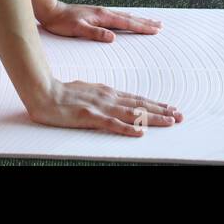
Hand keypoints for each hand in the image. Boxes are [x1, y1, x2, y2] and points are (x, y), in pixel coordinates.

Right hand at [26, 79, 182, 135]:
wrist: (43, 91)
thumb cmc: (61, 93)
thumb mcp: (86, 91)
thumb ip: (101, 96)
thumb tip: (114, 99)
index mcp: (107, 92)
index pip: (136, 99)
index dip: (155, 104)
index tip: (171, 108)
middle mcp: (108, 97)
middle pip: (139, 105)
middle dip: (161, 110)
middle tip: (180, 116)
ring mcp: (100, 106)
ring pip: (132, 113)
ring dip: (152, 118)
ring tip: (170, 122)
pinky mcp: (89, 116)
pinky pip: (112, 124)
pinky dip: (128, 128)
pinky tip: (140, 132)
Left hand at [36, 2, 162, 40]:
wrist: (51, 11)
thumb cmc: (62, 22)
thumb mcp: (77, 29)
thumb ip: (95, 33)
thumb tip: (113, 38)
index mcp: (103, 16)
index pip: (127, 22)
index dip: (142, 27)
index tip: (156, 30)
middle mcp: (104, 12)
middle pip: (130, 17)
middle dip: (145, 22)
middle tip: (161, 25)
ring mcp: (101, 13)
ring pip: (125, 16)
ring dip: (139, 19)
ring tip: (151, 22)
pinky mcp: (96, 15)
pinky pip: (118, 17)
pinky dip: (128, 19)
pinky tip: (128, 20)